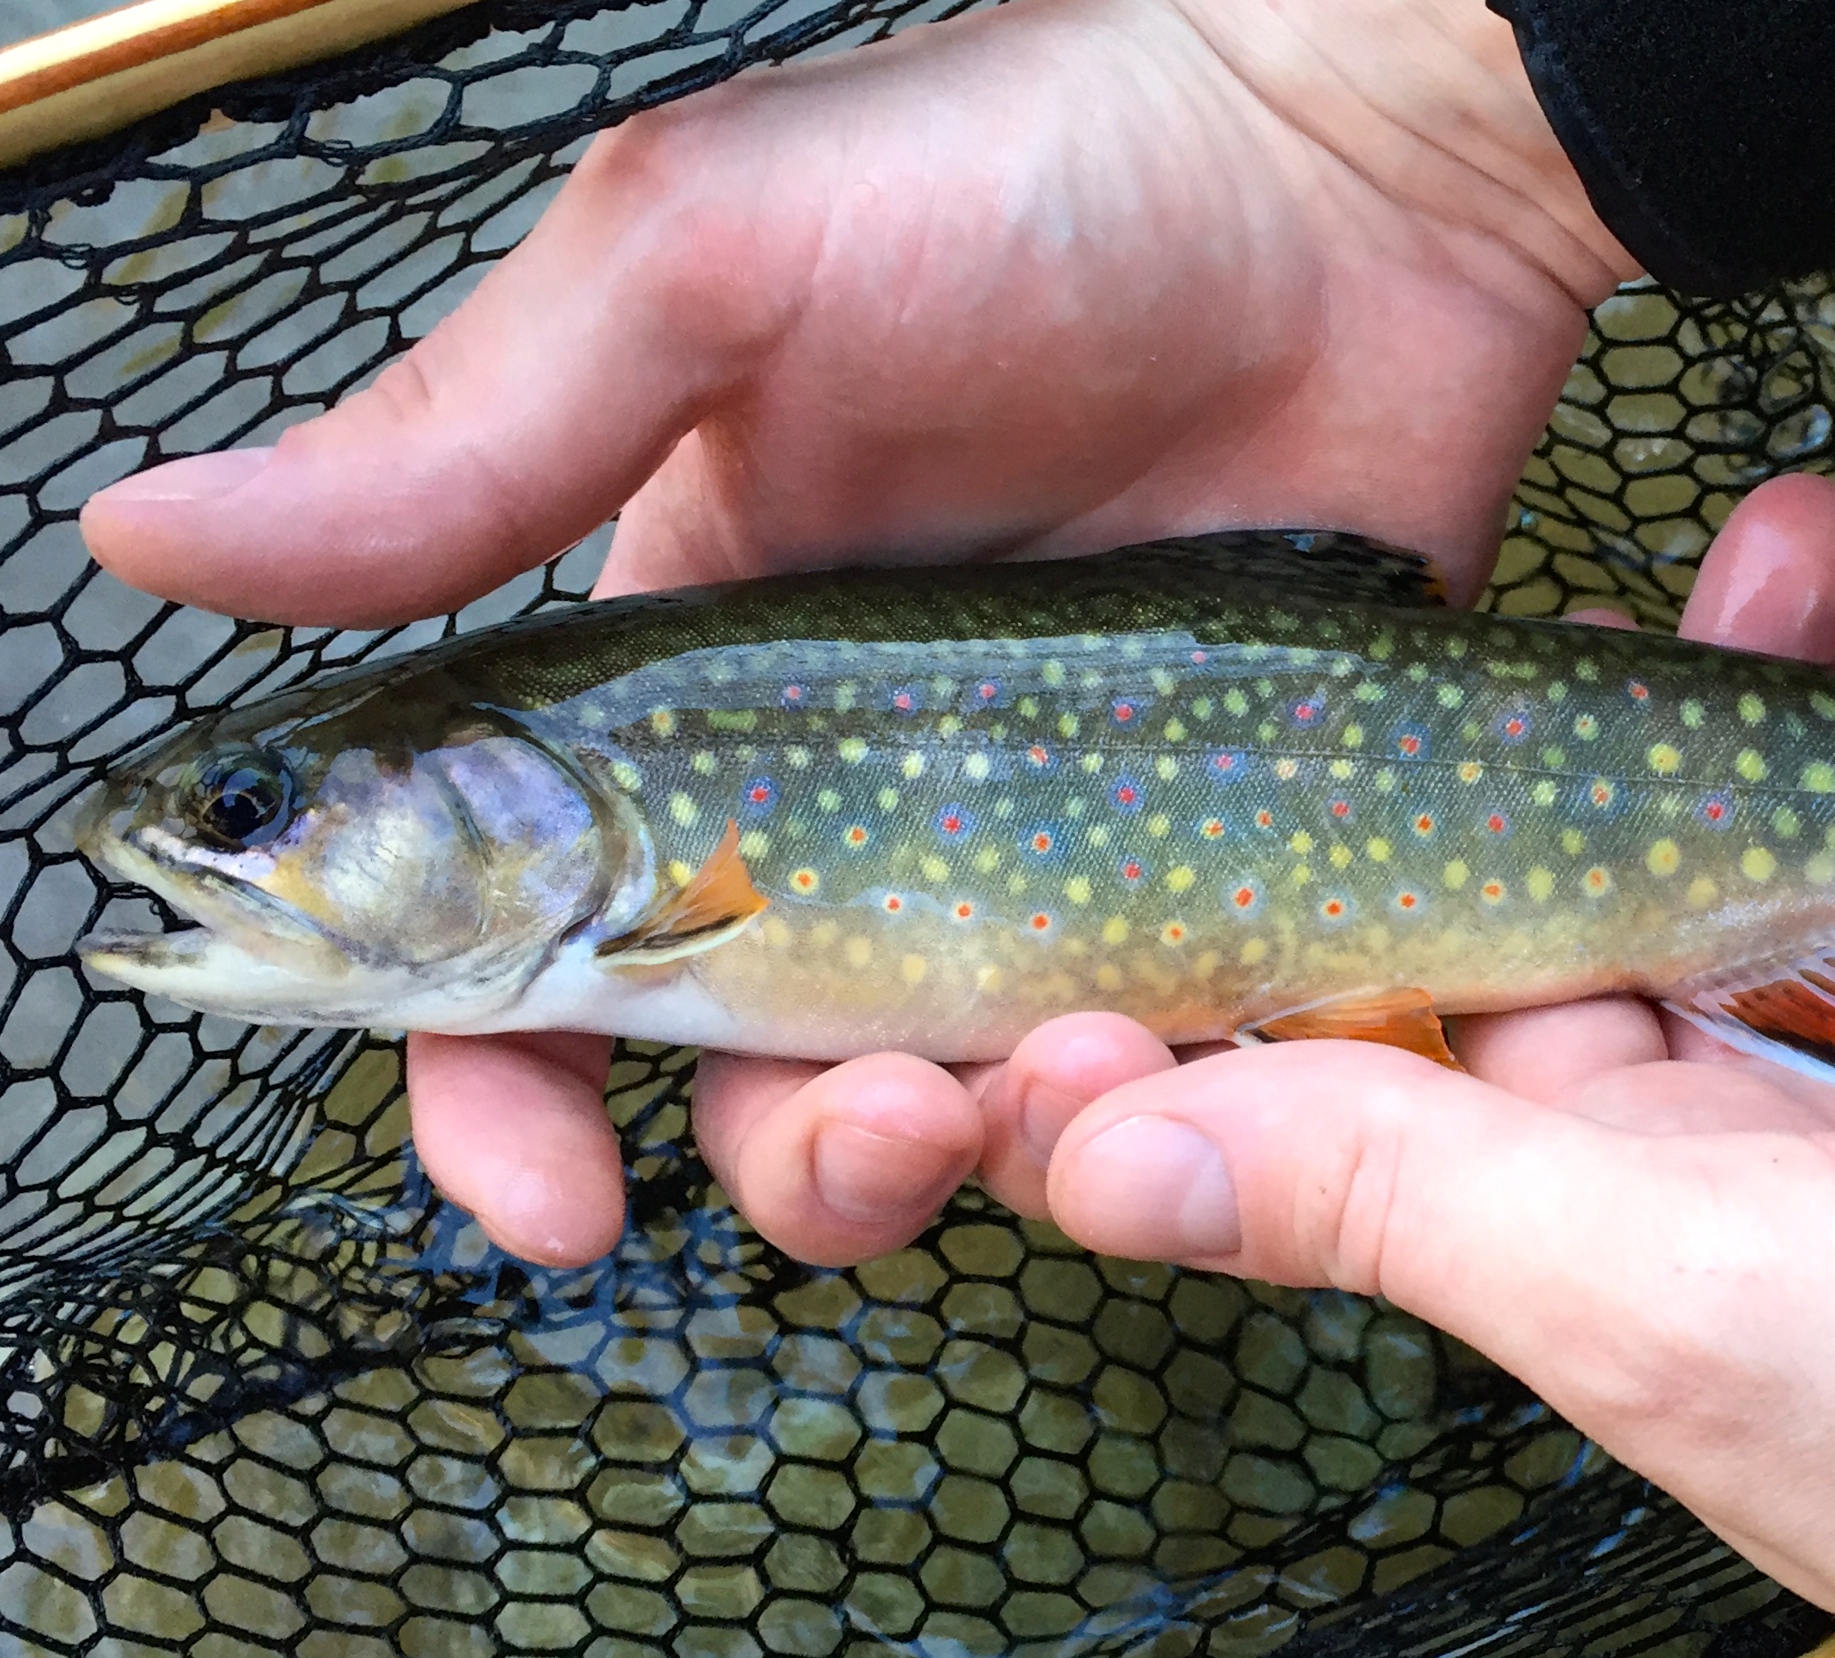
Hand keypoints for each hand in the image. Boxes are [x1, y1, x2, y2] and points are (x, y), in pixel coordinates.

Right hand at [80, 0, 1634, 1263]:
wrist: (1354, 189)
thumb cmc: (1030, 183)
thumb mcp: (713, 273)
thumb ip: (467, 440)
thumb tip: (152, 533)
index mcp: (677, 681)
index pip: (530, 935)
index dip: (495, 1086)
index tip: (533, 1194)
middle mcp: (831, 792)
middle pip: (741, 1074)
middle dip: (784, 1155)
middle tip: (882, 1125)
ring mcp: (1021, 839)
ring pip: (940, 1094)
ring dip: (970, 1143)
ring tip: (1054, 1063)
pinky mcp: (1193, 851)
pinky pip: (1146, 1050)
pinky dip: (1146, 1092)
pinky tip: (1182, 1040)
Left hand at [968, 475, 1834, 1657]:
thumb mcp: (1640, 1285)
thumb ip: (1380, 1185)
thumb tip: (1076, 1147)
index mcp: (1596, 1174)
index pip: (1476, 960)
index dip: (1469, 793)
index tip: (1504, 616)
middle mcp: (1746, 1145)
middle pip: (1700, 864)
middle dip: (1730, 677)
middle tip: (1778, 520)